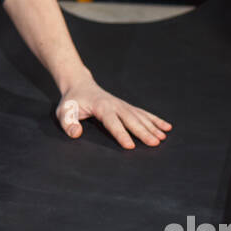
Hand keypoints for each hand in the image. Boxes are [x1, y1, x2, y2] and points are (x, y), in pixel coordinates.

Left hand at [56, 74, 171, 148]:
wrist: (80, 85)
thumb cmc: (72, 101)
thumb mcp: (64, 111)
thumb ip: (68, 122)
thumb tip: (76, 133)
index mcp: (101, 107)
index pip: (112, 122)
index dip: (121, 134)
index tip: (130, 146)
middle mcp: (115, 105)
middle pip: (131, 120)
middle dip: (144, 132)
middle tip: (155, 143)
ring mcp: (123, 105)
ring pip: (140, 117)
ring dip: (152, 127)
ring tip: (163, 138)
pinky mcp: (127, 107)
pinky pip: (143, 113)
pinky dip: (155, 120)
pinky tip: (166, 127)